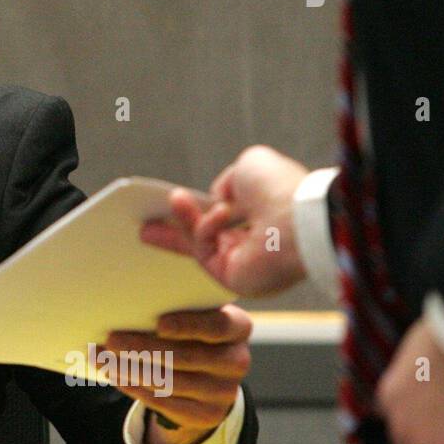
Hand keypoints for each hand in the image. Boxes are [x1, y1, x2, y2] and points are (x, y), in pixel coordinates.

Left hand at [102, 305, 252, 443]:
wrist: (207, 377)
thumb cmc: (191, 334)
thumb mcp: (192, 317)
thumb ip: (172, 310)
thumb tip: (121, 307)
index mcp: (237, 328)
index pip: (219, 326)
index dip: (189, 325)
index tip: (159, 323)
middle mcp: (237, 360)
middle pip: (186, 356)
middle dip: (143, 347)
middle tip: (112, 339)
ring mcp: (225, 391)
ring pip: (171, 381)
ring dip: (132, 369)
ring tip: (104, 358)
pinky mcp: (207, 414)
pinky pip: (165, 402)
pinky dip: (136, 388)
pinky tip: (116, 375)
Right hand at [140, 145, 309, 296]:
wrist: (298, 220)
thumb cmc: (280, 189)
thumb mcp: (250, 166)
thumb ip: (227, 180)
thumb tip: (216, 198)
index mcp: (262, 219)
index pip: (222, 217)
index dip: (197, 210)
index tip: (172, 202)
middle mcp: (252, 244)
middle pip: (203, 236)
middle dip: (174, 227)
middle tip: (145, 222)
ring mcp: (240, 263)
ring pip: (198, 243)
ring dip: (181, 222)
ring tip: (166, 204)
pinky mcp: (229, 277)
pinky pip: (204, 251)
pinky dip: (206, 229)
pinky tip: (219, 215)